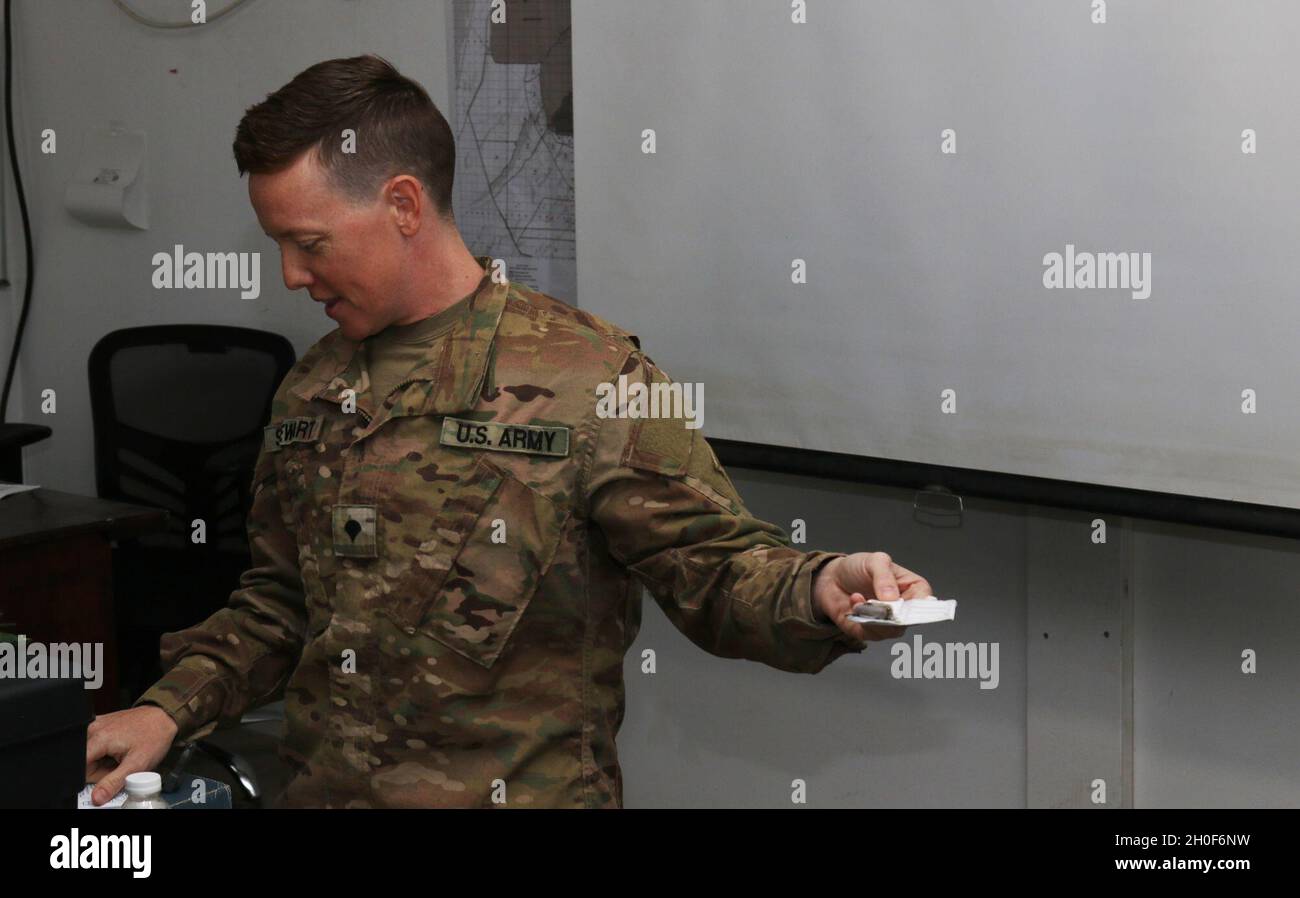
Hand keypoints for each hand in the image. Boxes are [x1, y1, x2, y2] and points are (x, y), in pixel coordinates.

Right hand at [85, 705, 178, 804]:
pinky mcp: (100, 725)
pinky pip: (95, 746)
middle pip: (84, 763)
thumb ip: (114, 782)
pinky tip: (119, 748)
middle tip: (121, 764)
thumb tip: (97, 798)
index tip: (111, 775)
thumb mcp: (137, 764)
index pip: (80, 769)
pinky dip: (105, 752)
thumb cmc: (154, 736)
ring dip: (103, 761)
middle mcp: (92, 729)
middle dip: (101, 770)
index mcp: (98, 738)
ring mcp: (95, 725)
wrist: (164, 717)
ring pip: (89, 756)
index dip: (95, 778)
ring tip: (122, 755)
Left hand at [813, 552, 933, 642]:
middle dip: (893, 614)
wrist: (832, 579)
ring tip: (860, 597)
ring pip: (891, 630)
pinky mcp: (870, 631)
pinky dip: (861, 618)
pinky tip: (854, 602)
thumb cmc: (858, 567)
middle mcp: (904, 608)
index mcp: (912, 588)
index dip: (918, 605)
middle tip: (879, 603)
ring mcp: (888, 622)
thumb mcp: (874, 561)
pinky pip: (871, 633)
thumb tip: (892, 598)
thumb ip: (884, 576)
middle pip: (909, 620)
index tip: (903, 602)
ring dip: (874, 615)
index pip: (925, 601)